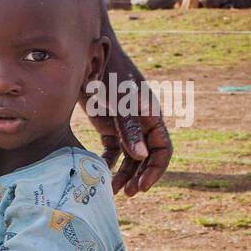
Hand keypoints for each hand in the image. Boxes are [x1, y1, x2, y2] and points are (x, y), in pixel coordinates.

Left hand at [82, 41, 172, 195]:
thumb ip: (129, 129)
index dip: (155, 170)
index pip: (162, 150)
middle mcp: (141, 122)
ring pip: (129, 156)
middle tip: (128, 194)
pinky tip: (100, 172)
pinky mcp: (108, 124)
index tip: (142, 187)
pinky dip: (107, 162)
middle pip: (146, 157)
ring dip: (124, 173)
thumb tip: (140, 157)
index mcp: (151, 116)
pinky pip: (113, 149)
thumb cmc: (107, 75)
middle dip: (139, 176)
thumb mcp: (120, 102)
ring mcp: (125, 123)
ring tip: (113, 189)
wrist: (88, 56)